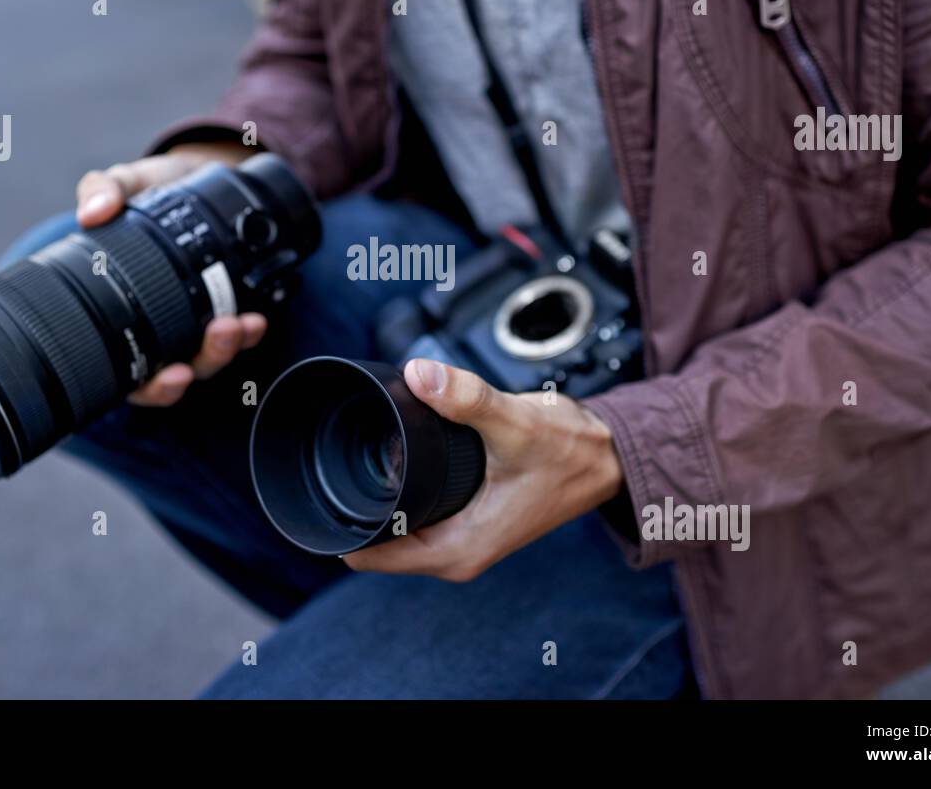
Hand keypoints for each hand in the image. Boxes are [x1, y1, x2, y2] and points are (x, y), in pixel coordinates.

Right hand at [75, 143, 264, 405]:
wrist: (190, 176)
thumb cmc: (146, 192)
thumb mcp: (123, 183)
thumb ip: (103, 189)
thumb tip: (92, 211)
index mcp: (121, 314)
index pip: (129, 369)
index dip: (151, 386)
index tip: (171, 376)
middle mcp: (158, 328)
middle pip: (178, 372)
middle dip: (201, 363)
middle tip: (217, 336)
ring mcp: (193, 322)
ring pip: (210, 357)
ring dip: (227, 348)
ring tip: (239, 324)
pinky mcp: (225, 308)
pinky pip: (237, 334)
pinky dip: (248, 332)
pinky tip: (257, 318)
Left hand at [344, 359, 622, 580]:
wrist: (608, 458)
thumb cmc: (571, 452)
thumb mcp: (516, 422)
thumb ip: (467, 399)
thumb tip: (419, 375)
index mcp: (458, 550)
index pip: (369, 556)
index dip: (339, 523)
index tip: (323, 481)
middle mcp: (456, 555)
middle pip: (375, 542)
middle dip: (352, 503)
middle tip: (338, 451)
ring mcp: (461, 541)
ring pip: (394, 528)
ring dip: (376, 497)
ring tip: (362, 450)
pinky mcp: (467, 522)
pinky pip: (414, 515)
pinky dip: (399, 492)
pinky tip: (394, 459)